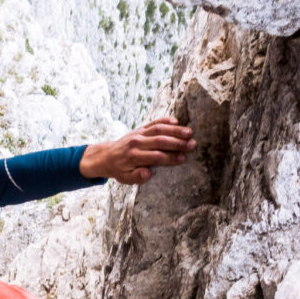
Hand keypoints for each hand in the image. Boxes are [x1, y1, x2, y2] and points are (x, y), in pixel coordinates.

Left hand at [79, 117, 196, 184]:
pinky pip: (153, 122)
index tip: (183, 158)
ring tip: (189, 133)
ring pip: (158, 129)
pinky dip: (164, 120)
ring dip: (175, 130)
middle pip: (159, 141)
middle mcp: (136, 143)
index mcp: (133, 157)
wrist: (106, 155)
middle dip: (177, 143)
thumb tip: (148, 173)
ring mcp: (138, 133)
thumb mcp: (124, 178)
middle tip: (192, 145)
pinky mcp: (140, 128)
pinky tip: (176, 121)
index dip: (170, 158)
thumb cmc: (119, 169)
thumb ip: (136, 177)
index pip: (155, 156)